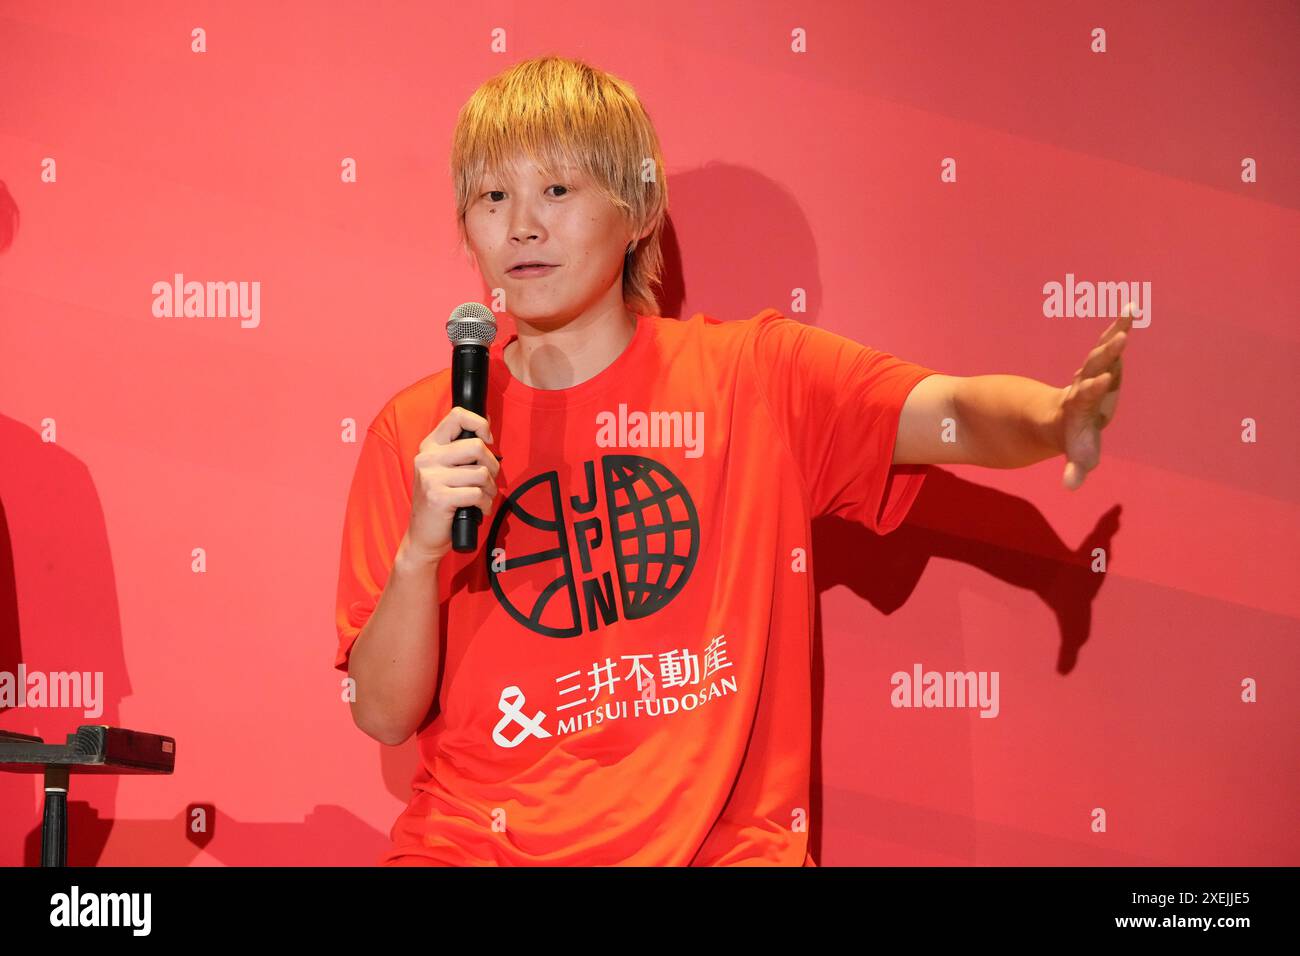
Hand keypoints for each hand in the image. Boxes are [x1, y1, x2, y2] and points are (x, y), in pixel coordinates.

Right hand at [402, 406, 499, 563]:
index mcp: (430, 446)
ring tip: (483, 498)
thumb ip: (461, 449)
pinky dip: (485, 504)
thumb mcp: (446, 470)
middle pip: (476, 446)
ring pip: (481, 473)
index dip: (480, 424)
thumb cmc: (440, 503)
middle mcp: (427, 458)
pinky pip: (477, 494)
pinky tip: (478, 510)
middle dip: (492, 466)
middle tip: (489, 480)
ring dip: (490, 489)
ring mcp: (431, 477)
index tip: (487, 440)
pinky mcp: (439, 497)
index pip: (457, 416)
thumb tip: (488, 424)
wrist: (422, 537)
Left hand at [1058, 302, 1132, 489]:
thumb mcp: (1075, 454)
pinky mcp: (1103, 364)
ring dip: (1114, 334)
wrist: (1060, 417)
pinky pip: (1112, 344)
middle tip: (1117, 339)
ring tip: (1127, 315)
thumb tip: (1070, 486)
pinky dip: (1121, 326)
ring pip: (1102, 351)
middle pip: (1093, 368)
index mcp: (1078, 407)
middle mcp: (1083, 385)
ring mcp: (1092, 372)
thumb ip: (1075, 467)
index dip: (1091, 389)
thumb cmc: (1073, 437)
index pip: (1084, 397)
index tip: (1100, 380)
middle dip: (1105, 355)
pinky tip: (1130, 306)